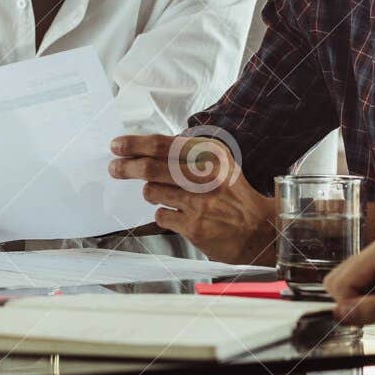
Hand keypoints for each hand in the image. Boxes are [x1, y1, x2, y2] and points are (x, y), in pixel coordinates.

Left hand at [108, 133, 276, 264]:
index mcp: (211, 156)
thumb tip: (151, 149)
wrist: (260, 229)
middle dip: (126, 167)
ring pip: (152, 192)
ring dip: (151, 193)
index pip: (163, 145)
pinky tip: (179, 215)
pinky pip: (161, 215)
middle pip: (151, 167)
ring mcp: (198, 203)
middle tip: (114, 168)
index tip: (118, 145)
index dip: (135, 144)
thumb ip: (192, 156)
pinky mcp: (193, 226)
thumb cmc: (236, 196)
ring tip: (165, 196)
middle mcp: (204, 176)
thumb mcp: (222, 165)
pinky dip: (165, 214)